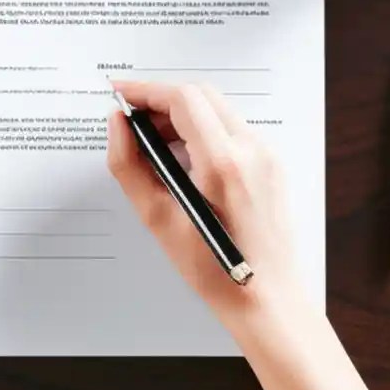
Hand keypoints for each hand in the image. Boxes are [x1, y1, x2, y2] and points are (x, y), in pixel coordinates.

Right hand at [105, 81, 301, 319]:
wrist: (266, 298)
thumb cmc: (215, 270)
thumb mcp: (157, 219)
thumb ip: (129, 165)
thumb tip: (118, 126)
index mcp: (224, 163)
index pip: (182, 99)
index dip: (146, 90)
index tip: (121, 95)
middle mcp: (251, 150)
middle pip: (201, 95)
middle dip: (162, 100)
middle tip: (134, 122)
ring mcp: (266, 156)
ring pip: (217, 109)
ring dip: (181, 115)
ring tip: (155, 145)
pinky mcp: (270, 165)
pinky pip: (231, 129)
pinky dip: (202, 131)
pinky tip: (183, 159)